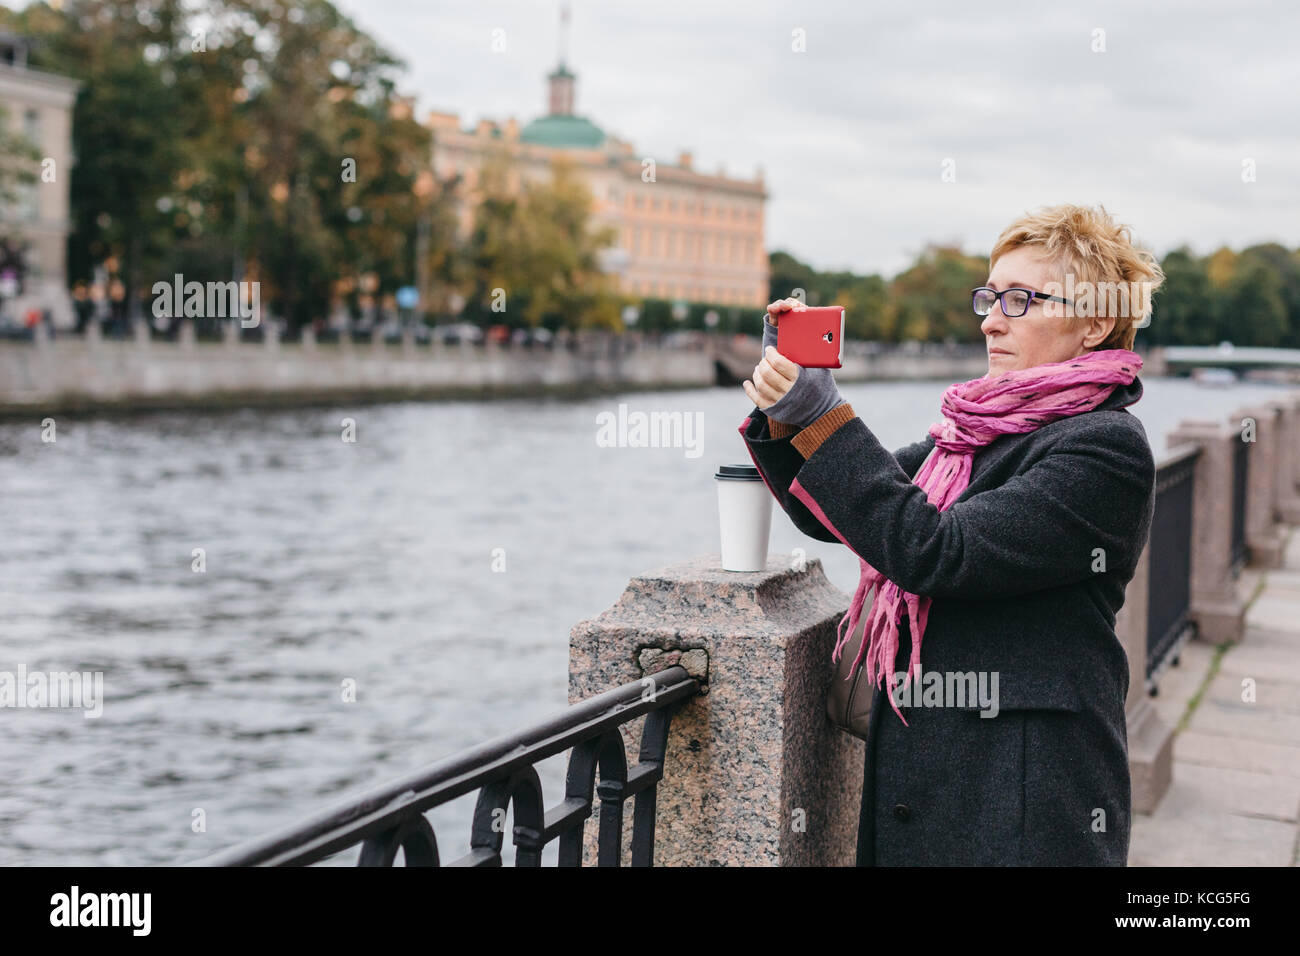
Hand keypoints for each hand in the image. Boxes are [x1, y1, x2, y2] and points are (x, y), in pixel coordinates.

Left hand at [743, 300, 845, 426]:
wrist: (821, 411)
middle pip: (767, 374)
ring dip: (757, 374)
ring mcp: (780, 402)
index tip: (770, 350)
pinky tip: (748, 383)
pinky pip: (757, 399)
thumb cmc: (820, 386)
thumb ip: (810, 358)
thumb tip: (802, 338)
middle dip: (763, 363)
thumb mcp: (820, 370)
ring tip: (759, 368)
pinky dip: (750, 390)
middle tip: (765, 359)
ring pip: (761, 385)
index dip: (771, 354)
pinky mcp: (774, 410)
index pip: (779, 363)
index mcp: (800, 378)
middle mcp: (789, 391)